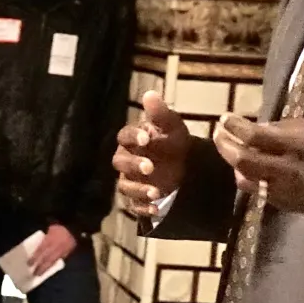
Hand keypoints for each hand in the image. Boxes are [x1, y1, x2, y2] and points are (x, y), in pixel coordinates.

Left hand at [28, 223, 78, 276]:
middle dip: (40, 266)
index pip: (41, 250)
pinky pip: (58, 261)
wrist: (74, 228)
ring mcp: (61, 251)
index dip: (35, 258)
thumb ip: (44, 237)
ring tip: (40, 274)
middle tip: (34, 273)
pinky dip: (53, 265)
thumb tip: (36, 243)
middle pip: (46, 258)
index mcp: (50, 240)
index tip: (29, 263)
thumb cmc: (60, 227)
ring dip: (46, 268)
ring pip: (52, 261)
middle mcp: (55, 247)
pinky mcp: (67, 253)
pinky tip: (49, 269)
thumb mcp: (51, 229)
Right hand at [114, 90, 191, 216]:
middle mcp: (126, 159)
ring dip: (138, 189)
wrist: (184, 164)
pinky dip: (143, 208)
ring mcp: (130, 180)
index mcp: (131, 139)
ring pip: (125, 186)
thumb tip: (150, 94)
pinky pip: (134, 205)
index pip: (124, 136)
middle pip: (119, 163)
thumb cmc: (173, 141)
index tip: (146, 139)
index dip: (132, 138)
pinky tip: (156, 208)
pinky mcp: (137, 198)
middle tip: (150, 167)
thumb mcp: (172, 126)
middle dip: (133, 165)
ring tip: (156, 192)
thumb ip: (160, 113)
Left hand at [215, 113, 303, 214]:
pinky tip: (249, 169)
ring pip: (246, 181)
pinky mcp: (287, 206)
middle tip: (219, 134)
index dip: (234, 126)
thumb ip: (285, 127)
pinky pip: (258, 192)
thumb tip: (257, 127)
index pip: (254, 136)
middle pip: (243, 161)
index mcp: (300, 146)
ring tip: (232, 151)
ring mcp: (286, 192)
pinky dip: (249, 179)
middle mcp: (289, 171)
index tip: (225, 118)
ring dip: (234, 165)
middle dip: (225, 146)